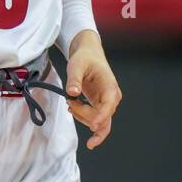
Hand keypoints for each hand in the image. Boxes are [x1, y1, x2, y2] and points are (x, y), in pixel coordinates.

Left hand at [64, 31, 121, 150]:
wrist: (88, 54)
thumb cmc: (85, 58)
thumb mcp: (76, 65)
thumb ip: (74, 79)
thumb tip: (73, 92)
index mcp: (110, 86)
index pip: (109, 106)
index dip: (101, 118)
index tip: (92, 126)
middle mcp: (112, 97)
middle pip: (102, 118)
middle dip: (83, 115)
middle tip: (69, 102)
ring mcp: (107, 103)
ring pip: (99, 122)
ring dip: (81, 117)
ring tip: (71, 103)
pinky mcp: (101, 105)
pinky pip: (96, 120)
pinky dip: (84, 119)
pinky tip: (74, 110)